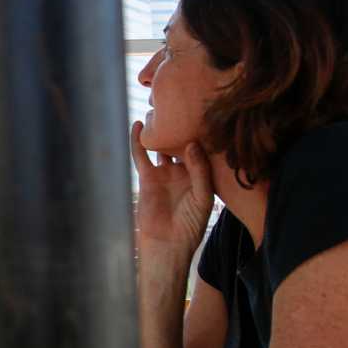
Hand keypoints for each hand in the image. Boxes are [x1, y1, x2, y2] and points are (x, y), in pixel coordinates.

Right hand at [131, 121, 214, 254]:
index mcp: (200, 175)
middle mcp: (182, 171)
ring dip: (161, 130)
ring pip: (162, 145)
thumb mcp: (203, 196)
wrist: (167, 244)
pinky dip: (138, 140)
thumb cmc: (190, 225)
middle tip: (186, 103)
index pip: (203, 149)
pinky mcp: (147, 177)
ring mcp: (164, 173)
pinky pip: (141, 154)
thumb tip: (192, 142)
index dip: (205, 133)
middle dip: (183, 126)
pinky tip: (139, 123)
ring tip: (160, 108)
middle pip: (182, 143)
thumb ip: (199, 170)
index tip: (209, 113)